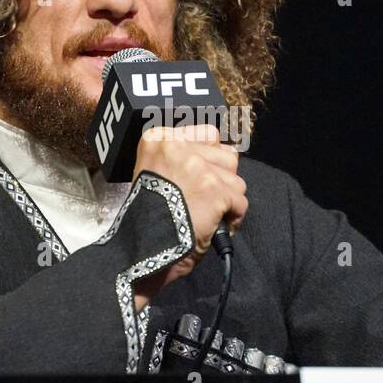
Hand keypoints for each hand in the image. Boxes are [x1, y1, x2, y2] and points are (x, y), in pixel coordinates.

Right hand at [130, 124, 245, 310]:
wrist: (142, 248)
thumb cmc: (147, 217)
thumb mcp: (155, 173)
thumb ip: (181, 159)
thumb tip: (220, 153)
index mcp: (159, 139)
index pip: (208, 135)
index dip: (210, 160)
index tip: (200, 179)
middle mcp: (178, 147)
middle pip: (227, 156)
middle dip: (221, 181)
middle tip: (203, 201)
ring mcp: (197, 168)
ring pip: (236, 181)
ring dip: (227, 202)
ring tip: (206, 216)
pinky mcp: (213, 191)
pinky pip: (240, 202)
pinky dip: (232, 219)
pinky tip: (212, 227)